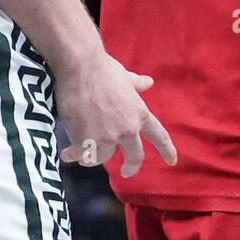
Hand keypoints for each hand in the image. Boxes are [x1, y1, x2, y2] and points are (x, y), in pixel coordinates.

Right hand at [54, 48, 176, 178]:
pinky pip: (81, 156)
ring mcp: (106, 138)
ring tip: (83, 152)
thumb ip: (136, 84)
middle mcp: (127, 130)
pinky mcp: (85, 141)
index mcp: (140, 114)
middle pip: (135, 157)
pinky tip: (67, 154)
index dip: (167, 150)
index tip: (172, 161)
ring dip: (93, 155)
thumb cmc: (103, 68)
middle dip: (131, 167)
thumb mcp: (125, 77)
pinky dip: (73, 155)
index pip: (159, 136)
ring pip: (102, 158)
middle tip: (126, 171)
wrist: (80, 67)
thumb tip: (149, 82)